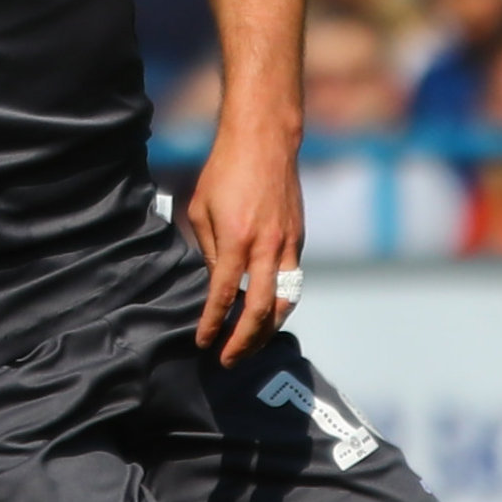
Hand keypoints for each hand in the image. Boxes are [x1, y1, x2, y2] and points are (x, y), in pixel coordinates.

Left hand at [186, 120, 302, 366]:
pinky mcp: (299, 239)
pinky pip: (292, 282)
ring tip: (250, 346)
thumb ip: (209, 251)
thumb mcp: (202, 210)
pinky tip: (266, 315)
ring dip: (268, 330)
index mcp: (236, 239)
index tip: (203, 342)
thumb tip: (215, 285)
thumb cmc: (224, 171)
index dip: (212, 324)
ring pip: (285, 301)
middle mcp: (266, 247)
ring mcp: (288, 244)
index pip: (222, 295)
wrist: (265, 141)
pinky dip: (280, 304)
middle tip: (228, 360)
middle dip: (244, 341)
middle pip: (261, 310)